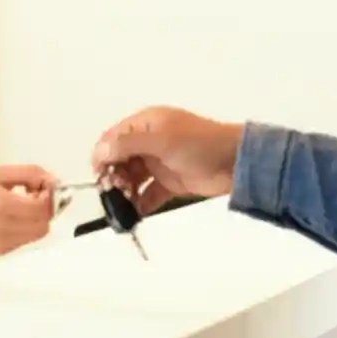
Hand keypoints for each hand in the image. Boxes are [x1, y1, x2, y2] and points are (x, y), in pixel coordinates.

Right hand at [0, 164, 57, 255]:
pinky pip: (25, 240)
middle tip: (35, 195)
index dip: (49, 197)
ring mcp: (0, 242)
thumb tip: (52, 180)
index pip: (41, 208)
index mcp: (1, 205)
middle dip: (46, 209)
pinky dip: (25, 228)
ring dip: (37, 219)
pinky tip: (10, 216)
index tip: (45, 187)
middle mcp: (1, 228)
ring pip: (37, 234)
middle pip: (44, 224)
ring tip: (20, 205)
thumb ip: (29, 174)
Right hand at [91, 107, 243, 214]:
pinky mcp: (170, 182)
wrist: (237, 163)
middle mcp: (150, 141)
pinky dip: (140, 203)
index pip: (114, 138)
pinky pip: (148, 193)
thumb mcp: (161, 140)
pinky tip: (136, 213)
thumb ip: (128, 145)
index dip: (103, 155)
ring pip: (132, 177)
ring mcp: (160, 162)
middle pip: (120, 159)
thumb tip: (100, 151)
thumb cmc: (201, 144)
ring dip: (125, 191)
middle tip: (114, 192)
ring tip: (124, 204)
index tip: (99, 175)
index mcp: (147, 123)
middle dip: (113, 176)